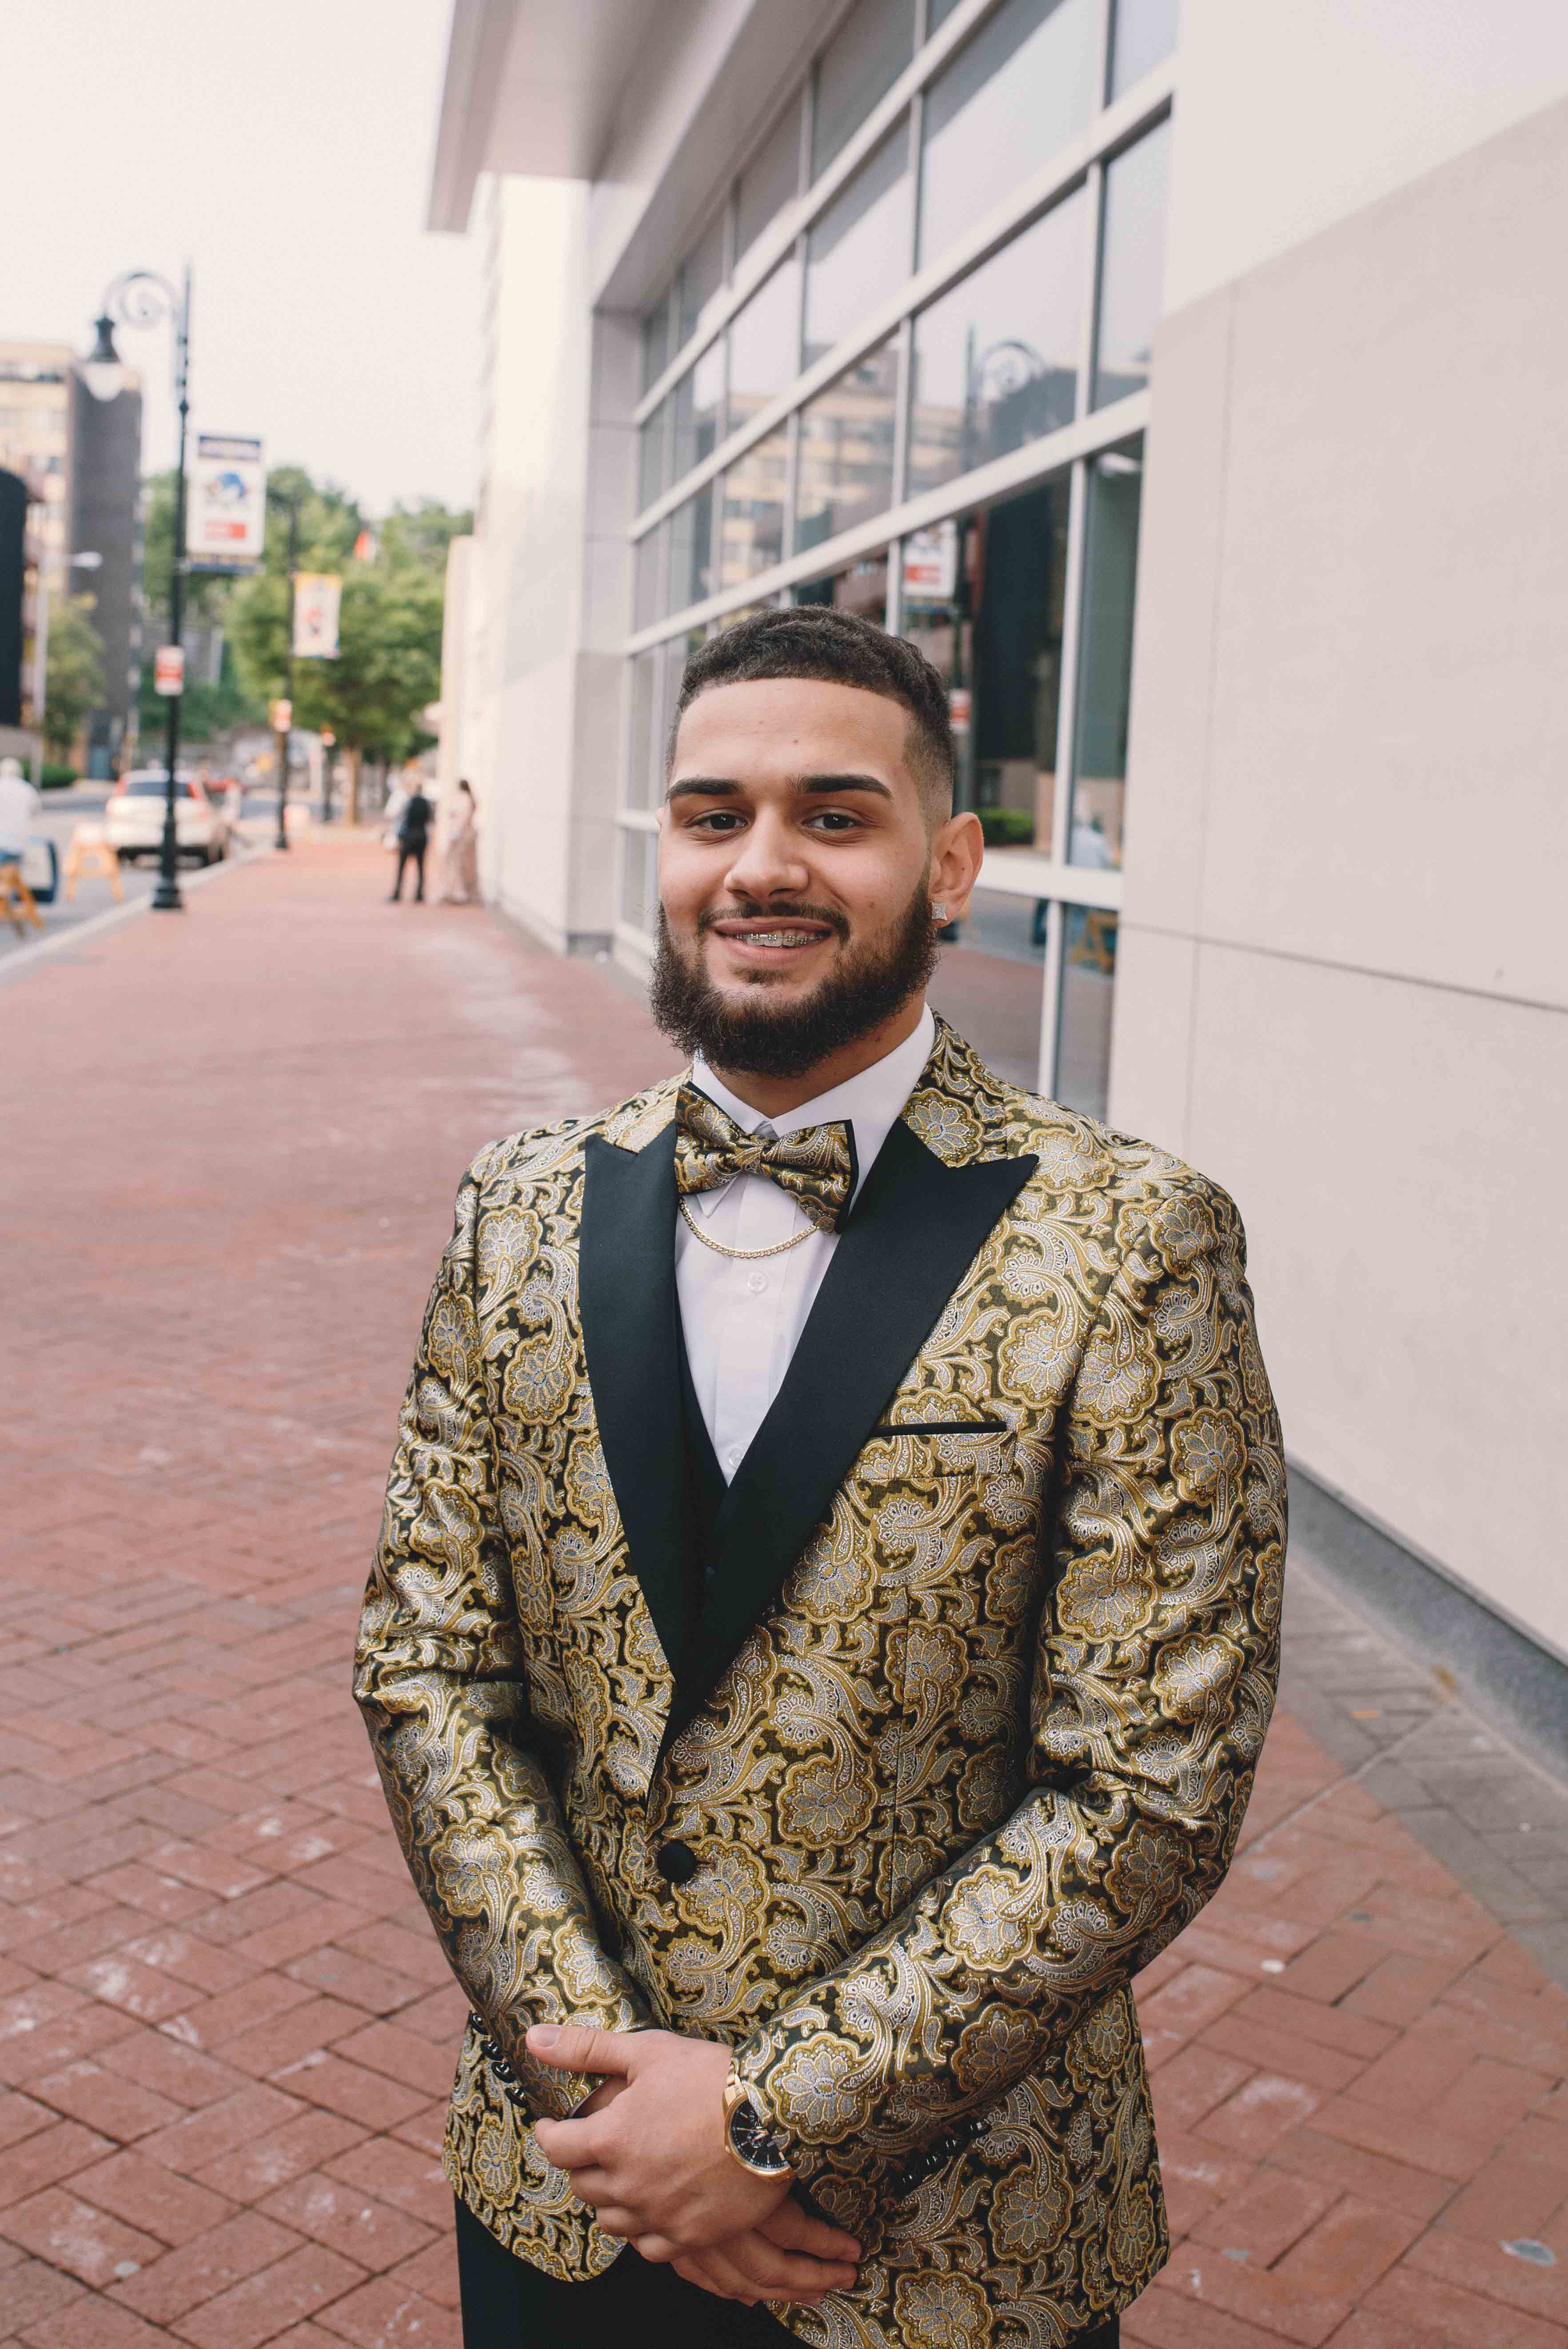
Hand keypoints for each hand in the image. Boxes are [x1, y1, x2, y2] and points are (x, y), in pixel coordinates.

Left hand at [528, 2025, 858, 2295]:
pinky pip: (649, 2248)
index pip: (557, 2147)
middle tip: (593, 2146)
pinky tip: (652, 2209)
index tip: (552, 2125)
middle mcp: (628, 2184)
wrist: (773, 2116)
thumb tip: (534, 2039)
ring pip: (612, 2221)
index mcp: (612, 2138)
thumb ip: (586, 2049)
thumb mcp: (646, 2051)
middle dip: (581, 2164)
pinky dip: (642, 2231)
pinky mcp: (690, 2236)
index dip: (549, 2133)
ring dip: (609, 2199)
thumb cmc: (710, 2077)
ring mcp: (659, 2215)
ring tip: (622, 2177)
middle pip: (583, 2185)